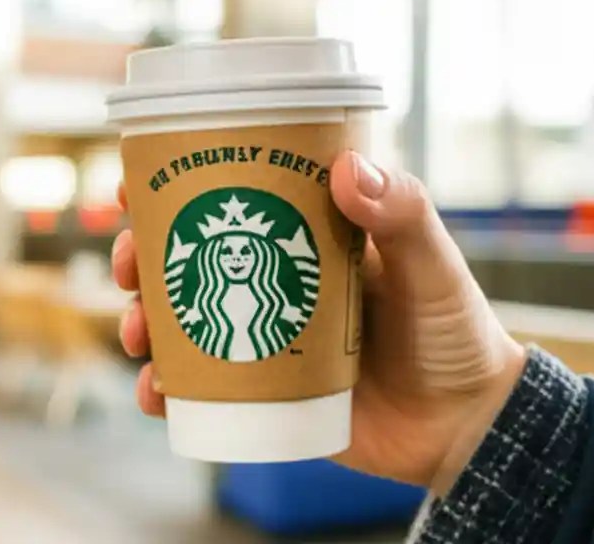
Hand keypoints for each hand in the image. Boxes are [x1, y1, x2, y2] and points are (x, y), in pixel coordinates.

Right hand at [111, 151, 526, 488]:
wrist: (466, 424)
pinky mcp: (264, 395)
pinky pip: (200, 391)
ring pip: (181, 321)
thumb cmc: (455, 333)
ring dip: (141, 321)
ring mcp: (264, 338)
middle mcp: (275, 282)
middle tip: (126, 265)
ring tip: (138, 334)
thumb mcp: (434, 266)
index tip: (137, 184)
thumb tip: (345, 168)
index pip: (232, 197)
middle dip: (141, 257)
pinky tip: (155, 392)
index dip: (175, 189)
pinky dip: (165, 391)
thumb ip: (403, 215)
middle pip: (187, 258)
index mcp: (308, 237)